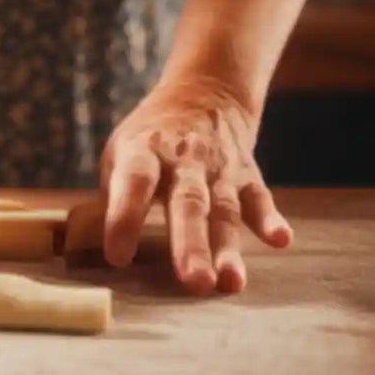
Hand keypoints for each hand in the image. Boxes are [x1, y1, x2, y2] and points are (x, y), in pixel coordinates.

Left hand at [100, 77, 291, 293]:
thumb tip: (94, 245)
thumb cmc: (151, 140)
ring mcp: (219, 167)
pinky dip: (269, 219)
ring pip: (225, 209)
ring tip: (230, 282)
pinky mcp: (247, 174)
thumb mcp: (120, 154)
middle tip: (194, 283)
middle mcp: (184, 159)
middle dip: (190, 245)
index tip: (118, 257)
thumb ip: (112, 197)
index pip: (134, 183)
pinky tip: (280, 240)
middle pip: (187, 203)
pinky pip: (259, 198)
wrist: (205, 91)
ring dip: (228, 247)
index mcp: (143, 151)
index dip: (125, 218)